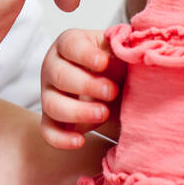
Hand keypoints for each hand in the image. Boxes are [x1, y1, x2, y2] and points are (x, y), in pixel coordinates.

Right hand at [39, 27, 126, 148]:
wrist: (116, 87)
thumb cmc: (116, 64)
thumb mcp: (121, 50)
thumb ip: (125, 45)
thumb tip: (135, 48)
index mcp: (69, 43)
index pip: (70, 45)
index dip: (85, 54)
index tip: (104, 63)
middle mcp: (54, 67)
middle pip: (58, 75)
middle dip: (86, 85)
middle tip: (112, 91)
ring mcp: (49, 93)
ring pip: (52, 104)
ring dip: (78, 111)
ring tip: (104, 113)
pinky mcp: (51, 118)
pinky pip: (48, 130)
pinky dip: (62, 138)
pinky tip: (80, 141)